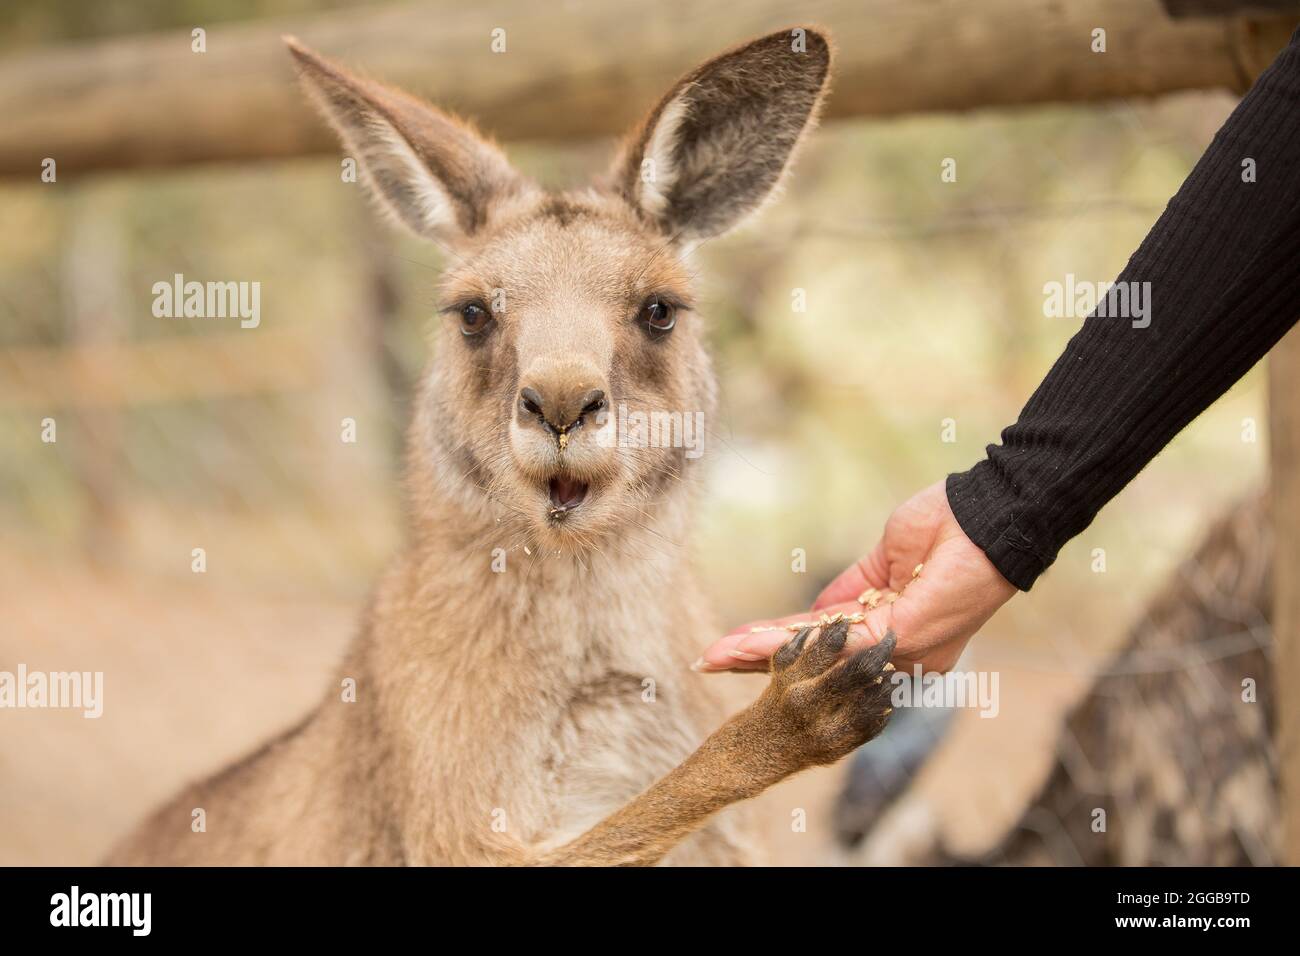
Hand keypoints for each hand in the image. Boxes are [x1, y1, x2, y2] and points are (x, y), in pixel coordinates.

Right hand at [695, 480, 1016, 673]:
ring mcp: (900, 650)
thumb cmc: (948, 525)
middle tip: (710, 661)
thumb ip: (850, 593)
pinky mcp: (901, 637)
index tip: (738, 648)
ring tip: (717, 655)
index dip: (781, 645)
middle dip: (759, 660)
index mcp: (896, 633)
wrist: (990, 512)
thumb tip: (813, 617)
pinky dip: (785, 642)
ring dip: (760, 652)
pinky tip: (749, 641)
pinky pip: (832, 642)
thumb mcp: (886, 560)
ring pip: (815, 657)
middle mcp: (898, 653)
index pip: (827, 643)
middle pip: (815, 660)